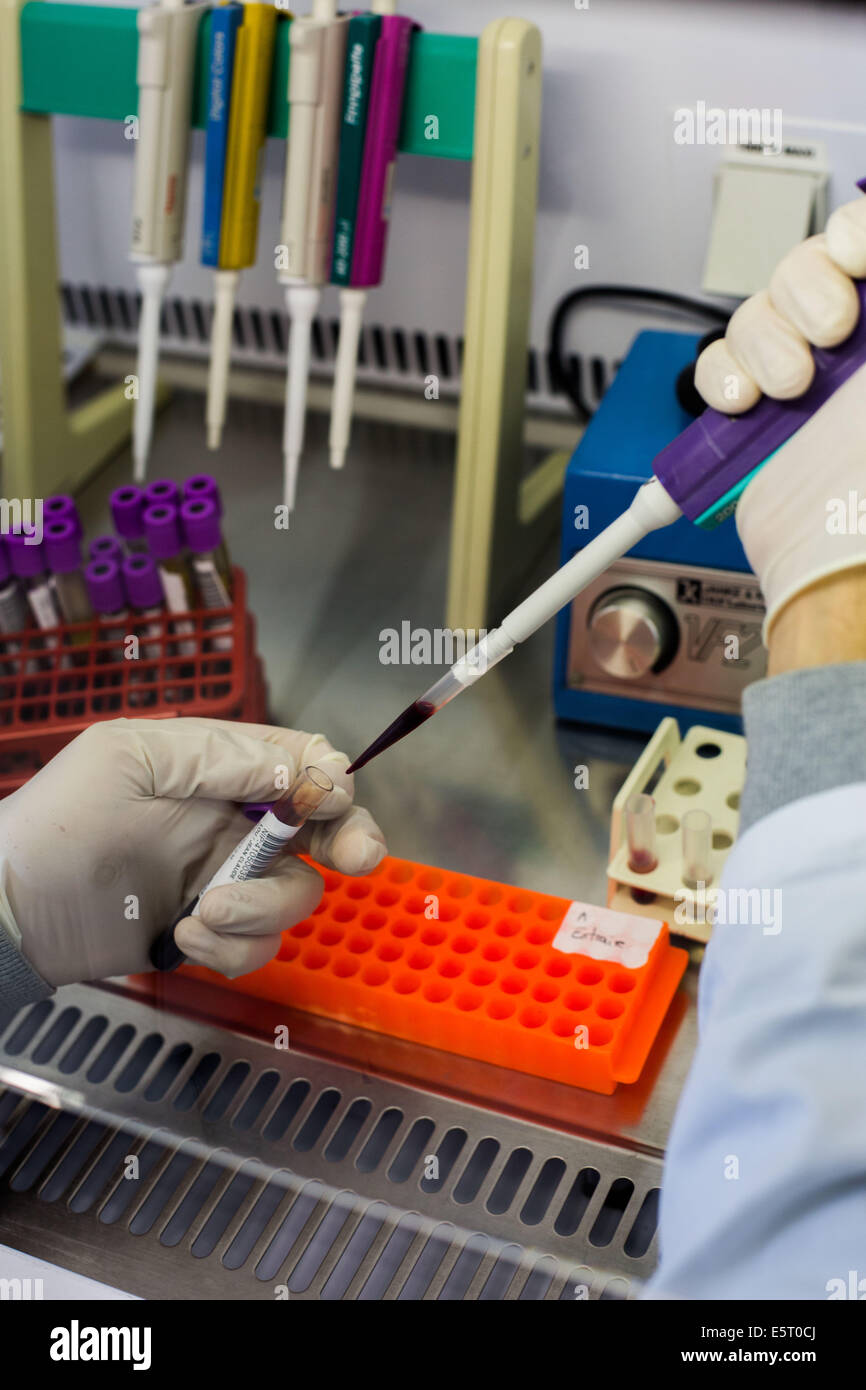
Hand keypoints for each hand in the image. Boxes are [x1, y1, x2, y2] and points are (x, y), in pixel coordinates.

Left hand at [0, 717, 385, 984]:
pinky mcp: (209, 930)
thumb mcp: (133, 759)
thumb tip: (304, 770)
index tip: (331, 802)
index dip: (330, 780)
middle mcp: (230, 820)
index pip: (300, 762)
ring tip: (206, 911)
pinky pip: (257, 943)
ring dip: (263, 906)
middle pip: (322, 828)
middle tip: (358, 858)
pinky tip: (185, 935)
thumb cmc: (60, 820)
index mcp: (217, 768)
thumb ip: (221, 758)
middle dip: (351, 840)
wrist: (11, 909)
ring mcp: (223, 877)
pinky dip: (232, 946)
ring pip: (294, 893)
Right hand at [695, 195, 865, 640]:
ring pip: (756, 310)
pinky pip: (715, 366)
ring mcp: (800, 379)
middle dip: (809, 288)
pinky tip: (746, 403)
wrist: (834, 558)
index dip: (855, 236)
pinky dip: (721, 377)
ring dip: (765, 342)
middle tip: (832, 331)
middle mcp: (849, 348)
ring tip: (787, 389)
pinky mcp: (751, 412)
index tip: (859, 258)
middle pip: (808, 265)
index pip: (861, 245)